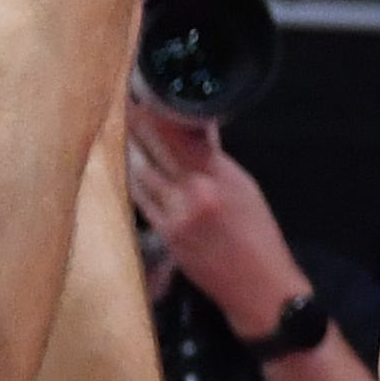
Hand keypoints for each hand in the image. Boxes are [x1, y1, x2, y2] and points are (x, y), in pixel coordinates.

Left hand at [124, 99, 309, 340]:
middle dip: (140, 125)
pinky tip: (127, 167)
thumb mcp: (245, 187)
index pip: (184, 134)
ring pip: (143, 174)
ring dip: (131, 150)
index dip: (161, 113)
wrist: (258, 287)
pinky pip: (142, 201)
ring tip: (120, 129)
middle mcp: (195, 191)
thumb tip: (199, 128)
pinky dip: (135, 181)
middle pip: (159, 150)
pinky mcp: (165, 237)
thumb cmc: (258, 235)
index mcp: (220, 174)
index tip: (147, 93)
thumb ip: (216, 158)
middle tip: (124, 102)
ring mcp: (176, 215)